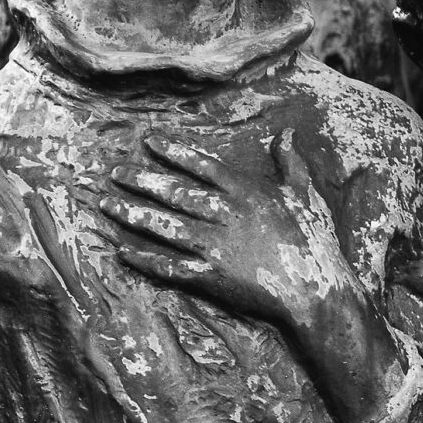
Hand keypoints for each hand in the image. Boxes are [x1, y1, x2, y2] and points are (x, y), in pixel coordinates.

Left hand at [103, 130, 367, 342]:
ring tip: (105, 204)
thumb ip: (290, 162)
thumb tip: (285, 132)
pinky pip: (169, 266)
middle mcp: (224, 215)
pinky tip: (123, 251)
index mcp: (246, 193)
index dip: (175, 152)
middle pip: (173, 193)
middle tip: (113, 171)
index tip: (149, 142)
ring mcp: (214, 247)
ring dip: (132, 214)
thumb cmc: (315, 240)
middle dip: (140, 180)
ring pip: (164, 226)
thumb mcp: (306, 194)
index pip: (202, 166)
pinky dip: (145, 259)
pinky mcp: (210, 276)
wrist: (316, 290)